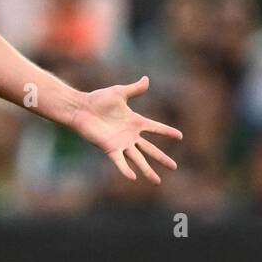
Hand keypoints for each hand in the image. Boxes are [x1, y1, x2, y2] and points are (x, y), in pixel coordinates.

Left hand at [68, 75, 182, 183]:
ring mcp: (121, 143)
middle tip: (175, 167)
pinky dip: (125, 169)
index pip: (155, 128)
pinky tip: (133, 177)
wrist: (81, 108)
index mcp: (135, 122)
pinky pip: (119, 161)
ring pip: (138, 159)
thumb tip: (147, 79)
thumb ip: (135, 89)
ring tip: (158, 182)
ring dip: (148, 170)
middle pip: (150, 149)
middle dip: (162, 158)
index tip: (180, 136)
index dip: (167, 132)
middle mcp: (130, 135)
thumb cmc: (98, 99)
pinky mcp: (110, 148)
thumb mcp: (120, 92)